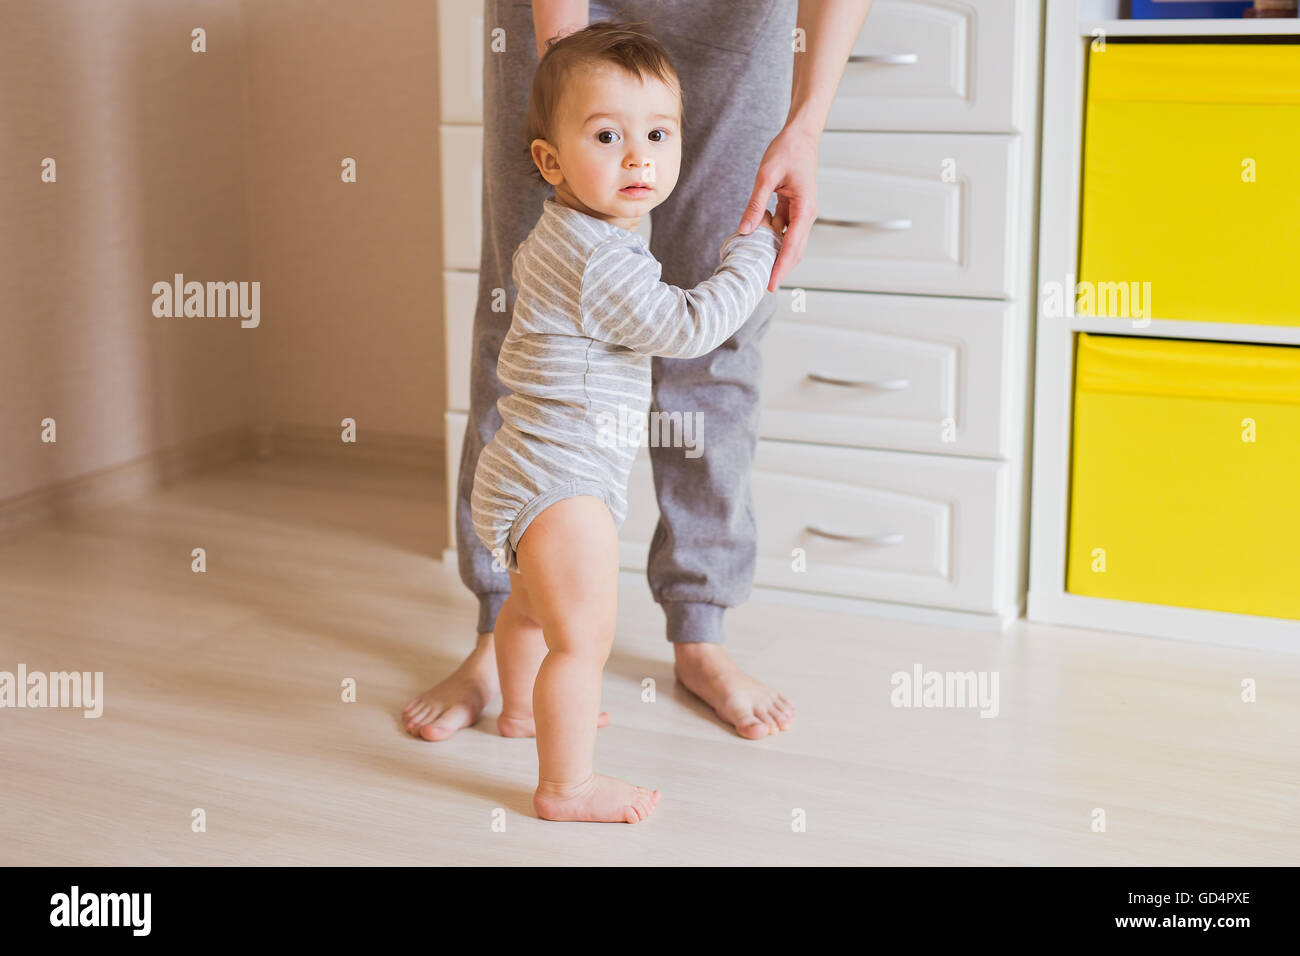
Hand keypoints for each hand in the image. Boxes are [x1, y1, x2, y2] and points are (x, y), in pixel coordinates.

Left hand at [737, 124, 818, 291]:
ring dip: (776, 255)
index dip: (781, 268)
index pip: (792, 246)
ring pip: (790, 242)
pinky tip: (757, 240)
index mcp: (805, 209)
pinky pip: (784, 230)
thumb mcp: (766, 176)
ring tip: (758, 269)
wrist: (801, 135)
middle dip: (780, 269)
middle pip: (795, 250)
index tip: (770, 285)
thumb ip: (755, 204)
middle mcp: (807, 214)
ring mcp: (802, 212)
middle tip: (763, 287)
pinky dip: (772, 238)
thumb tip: (744, 230)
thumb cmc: (786, 150)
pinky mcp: (795, 208)